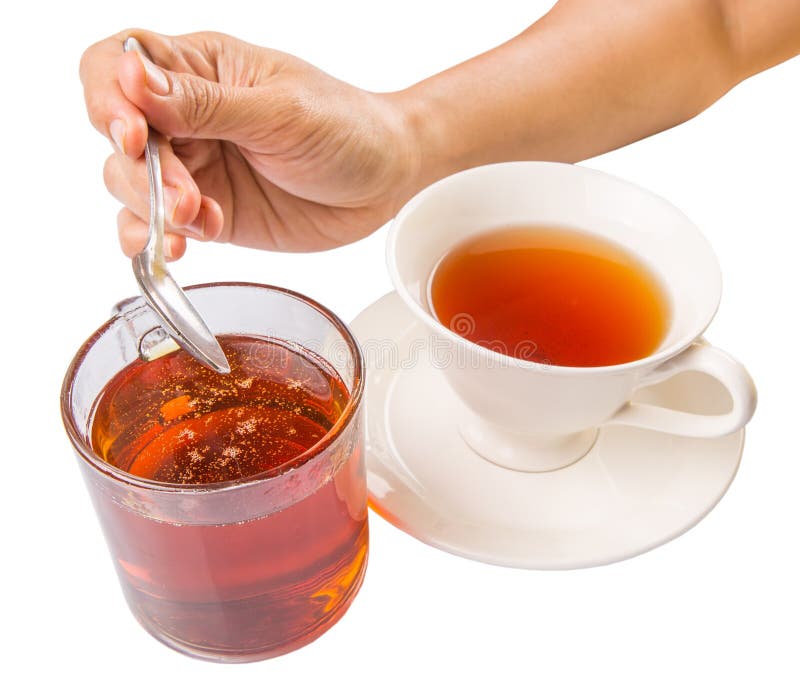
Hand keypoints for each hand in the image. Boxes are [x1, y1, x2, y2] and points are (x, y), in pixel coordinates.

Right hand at [80, 30, 420, 257]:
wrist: (385, 181)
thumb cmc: (346, 127)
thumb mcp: (280, 112)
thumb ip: (206, 104)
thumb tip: (132, 80)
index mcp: (200, 68)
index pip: (117, 65)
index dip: (108, 98)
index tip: (133, 134)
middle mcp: (186, 116)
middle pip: (117, 135)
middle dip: (143, 172)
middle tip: (187, 199)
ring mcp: (195, 167)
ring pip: (130, 184)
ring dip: (151, 208)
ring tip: (200, 221)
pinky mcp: (207, 212)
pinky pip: (156, 226)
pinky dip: (154, 240)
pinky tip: (177, 247)